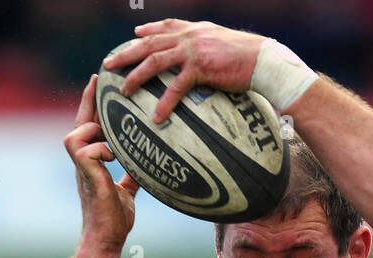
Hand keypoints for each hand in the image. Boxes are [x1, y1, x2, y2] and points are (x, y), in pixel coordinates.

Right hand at [64, 75, 138, 250]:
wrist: (107, 239)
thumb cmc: (115, 219)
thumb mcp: (127, 190)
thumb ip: (131, 175)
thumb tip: (147, 165)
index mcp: (91, 161)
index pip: (89, 126)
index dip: (92, 103)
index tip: (100, 82)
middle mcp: (83, 160)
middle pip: (80, 121)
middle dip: (90, 100)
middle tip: (101, 80)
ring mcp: (82, 167)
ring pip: (76, 133)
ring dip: (94, 129)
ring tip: (112, 136)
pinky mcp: (86, 175)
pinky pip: (87, 150)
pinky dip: (102, 150)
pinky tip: (114, 159)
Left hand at [103, 20, 262, 121]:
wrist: (263, 60)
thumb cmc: (247, 57)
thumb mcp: (222, 42)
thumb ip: (206, 43)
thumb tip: (200, 50)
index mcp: (193, 29)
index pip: (164, 26)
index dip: (147, 30)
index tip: (134, 35)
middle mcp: (189, 36)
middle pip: (149, 43)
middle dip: (127, 53)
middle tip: (108, 64)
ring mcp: (192, 50)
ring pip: (155, 61)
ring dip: (137, 76)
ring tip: (124, 91)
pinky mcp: (201, 68)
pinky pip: (176, 87)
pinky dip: (165, 102)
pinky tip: (157, 117)